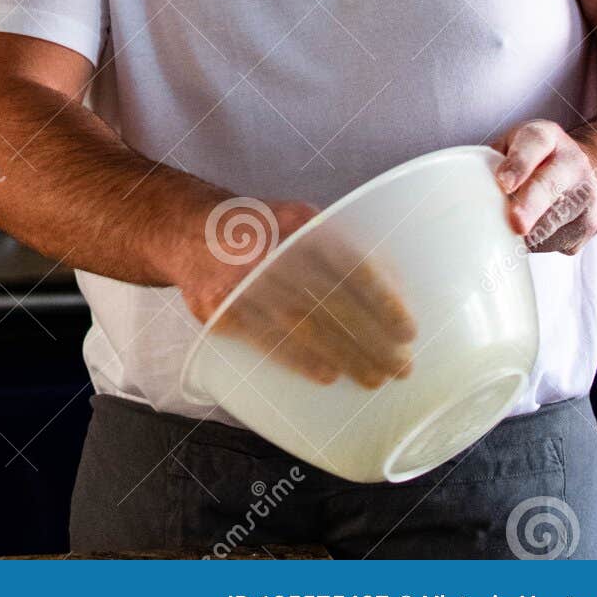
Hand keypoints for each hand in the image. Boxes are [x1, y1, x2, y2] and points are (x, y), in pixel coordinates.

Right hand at [181, 197, 416, 390]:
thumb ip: (334, 245)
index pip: (349, 263)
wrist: (188, 231)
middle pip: (330, 302)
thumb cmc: (259, 231)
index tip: (408, 330)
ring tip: (373, 378)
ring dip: (343, 356)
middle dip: (370, 339)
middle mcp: (270, 248)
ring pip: (302, 325)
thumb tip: (393, 283)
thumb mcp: (295, 219)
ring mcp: (241, 280)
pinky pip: (266, 340)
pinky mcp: (220, 308)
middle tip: (400, 367)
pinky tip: (327, 375)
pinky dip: (300, 360)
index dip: (381, 300)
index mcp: (297, 222)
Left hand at [492, 119, 596, 254]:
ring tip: (513, 225)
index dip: (519, 163)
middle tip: (516, 224)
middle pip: (550, 185)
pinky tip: (534, 231)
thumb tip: (458, 189)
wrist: (581, 173)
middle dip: (531, 206)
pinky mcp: (589, 225)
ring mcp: (586, 196)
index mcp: (547, 137)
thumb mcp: (512, 146)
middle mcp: (572, 163)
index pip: (535, 143)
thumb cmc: (532, 159)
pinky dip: (538, 243)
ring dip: (527, 232)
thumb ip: (491, 161)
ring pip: (553, 222)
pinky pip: (557, 242)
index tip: (503, 182)